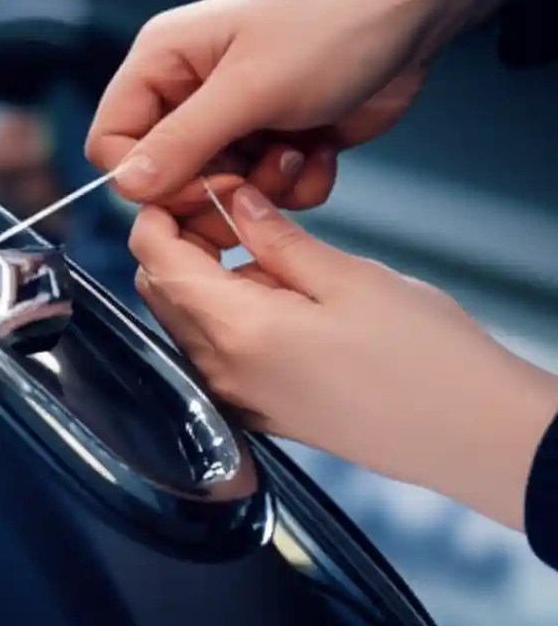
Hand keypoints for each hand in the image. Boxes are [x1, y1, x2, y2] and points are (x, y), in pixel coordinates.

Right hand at [87, 0, 518, 208]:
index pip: (113, 142)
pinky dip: (294, 187)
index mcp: (163, 62)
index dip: (147, 177)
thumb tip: (126, 184)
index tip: (195, 185)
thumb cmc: (333, 21)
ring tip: (295, 151)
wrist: (414, 10)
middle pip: (165, 177)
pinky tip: (318, 152)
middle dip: (213, 189)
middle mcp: (191, 92)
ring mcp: (234, 119)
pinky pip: (264, 194)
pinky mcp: (274, 141)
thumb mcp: (250, 88)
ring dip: (262, 189)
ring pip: (218, 192)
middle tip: (251, 181)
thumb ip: (182, 142)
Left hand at [129, 185, 557, 530]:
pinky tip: (280, 296)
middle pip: (160, 289)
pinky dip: (226, 313)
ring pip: (185, 319)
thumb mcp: (350, 278)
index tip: (193, 187)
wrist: (472, 438)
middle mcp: (220, 371)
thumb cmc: (427, 363)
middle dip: (180, 241)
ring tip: (273, 252)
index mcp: (235, 331)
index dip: (160, 213)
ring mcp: (236, 397)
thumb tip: (237, 204)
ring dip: (206, 277)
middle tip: (237, 211)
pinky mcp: (258, 411)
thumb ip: (278, 239)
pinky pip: (215, 351)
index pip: (154, 259)